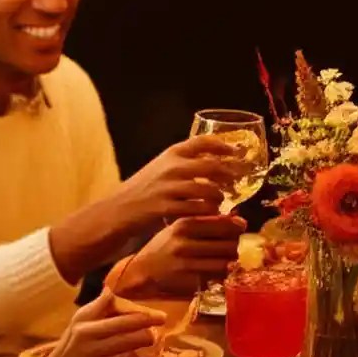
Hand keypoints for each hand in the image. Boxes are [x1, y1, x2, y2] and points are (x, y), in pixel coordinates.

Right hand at [47, 291, 166, 356]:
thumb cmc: (73, 341)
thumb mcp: (79, 320)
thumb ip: (98, 306)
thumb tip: (111, 289)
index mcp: (87, 327)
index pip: (120, 320)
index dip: (143, 318)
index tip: (161, 317)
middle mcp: (89, 344)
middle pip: (124, 338)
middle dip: (145, 335)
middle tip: (161, 333)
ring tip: (162, 354)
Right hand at [107, 215, 245, 295]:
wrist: (142, 270)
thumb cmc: (164, 246)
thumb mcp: (179, 227)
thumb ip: (205, 222)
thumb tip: (238, 220)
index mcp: (183, 225)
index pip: (222, 224)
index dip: (236, 226)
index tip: (240, 227)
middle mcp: (185, 244)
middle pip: (228, 244)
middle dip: (234, 245)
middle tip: (233, 245)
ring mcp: (187, 265)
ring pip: (225, 263)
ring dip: (231, 262)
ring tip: (227, 259)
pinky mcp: (189, 283)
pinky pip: (216, 278)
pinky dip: (220, 275)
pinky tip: (216, 271)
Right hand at [112, 136, 243, 234]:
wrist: (120, 208)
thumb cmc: (145, 188)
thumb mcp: (163, 167)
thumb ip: (185, 162)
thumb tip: (215, 160)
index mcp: (172, 153)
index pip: (203, 142)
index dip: (224, 146)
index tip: (237, 152)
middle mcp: (172, 167)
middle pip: (212, 166)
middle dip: (229, 174)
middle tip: (237, 181)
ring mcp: (169, 187)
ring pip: (208, 190)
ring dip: (220, 197)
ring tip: (222, 201)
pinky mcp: (167, 207)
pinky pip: (197, 209)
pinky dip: (207, 213)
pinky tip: (210, 215)